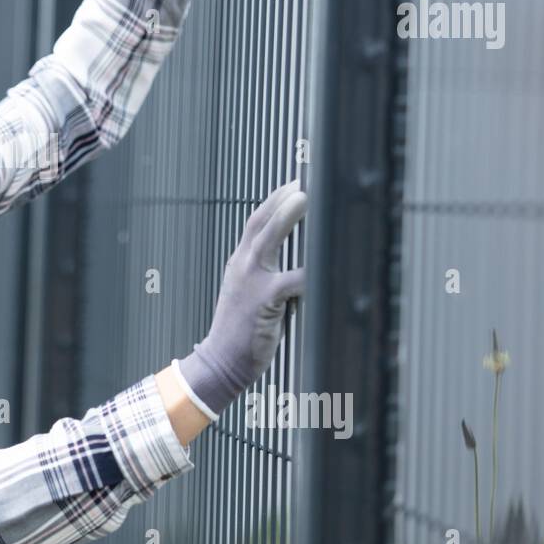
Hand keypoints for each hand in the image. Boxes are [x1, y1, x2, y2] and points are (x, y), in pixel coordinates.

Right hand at [175, 179, 306, 418]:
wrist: (220, 362)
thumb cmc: (239, 333)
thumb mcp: (249, 296)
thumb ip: (268, 277)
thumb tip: (298, 266)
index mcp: (240, 264)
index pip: (256, 223)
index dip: (274, 201)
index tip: (293, 184)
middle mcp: (242, 266)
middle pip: (261, 222)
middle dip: (281, 199)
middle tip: (302, 181)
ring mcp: (251, 282)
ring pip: (269, 240)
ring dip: (287, 217)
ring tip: (304, 198)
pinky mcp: (263, 300)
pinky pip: (291, 279)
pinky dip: (308, 272)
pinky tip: (322, 265)